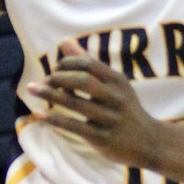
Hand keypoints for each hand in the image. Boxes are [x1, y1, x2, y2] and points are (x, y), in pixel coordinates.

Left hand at [25, 39, 159, 164]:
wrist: (151, 143)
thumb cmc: (126, 110)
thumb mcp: (113, 85)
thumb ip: (88, 63)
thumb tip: (63, 41)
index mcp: (118, 81)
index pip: (89, 64)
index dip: (67, 63)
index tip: (55, 68)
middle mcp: (116, 98)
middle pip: (83, 81)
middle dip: (59, 77)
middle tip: (45, 81)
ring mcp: (110, 119)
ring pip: (77, 104)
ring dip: (51, 95)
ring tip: (32, 89)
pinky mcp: (103, 139)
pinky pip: (75, 126)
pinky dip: (55, 119)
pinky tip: (40, 115)